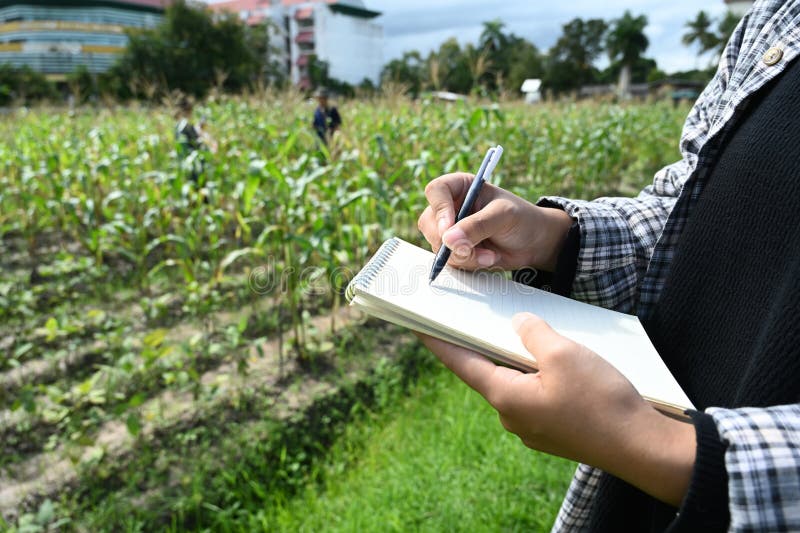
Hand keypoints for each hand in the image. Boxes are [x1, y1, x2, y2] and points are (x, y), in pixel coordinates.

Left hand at [417, 312, 695, 506]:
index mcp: (505, 397)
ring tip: (526, 331)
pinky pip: (536, 395)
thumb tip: (520, 324)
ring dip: (518, 358)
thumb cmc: (600, 400)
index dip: (438, 342)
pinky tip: (556, 360)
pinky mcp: (554, 430)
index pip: (460, 363)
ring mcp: (533, 427)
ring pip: (516, 382)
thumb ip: (533, 333)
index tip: (418, 324)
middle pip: (488, 370)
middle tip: (478, 316)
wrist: (641, 448)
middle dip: (485, 344)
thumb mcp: (563, 353)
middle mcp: (511, 416)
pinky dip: (538, 374)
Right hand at [418, 173, 573, 270]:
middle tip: (471, 249)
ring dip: (465, 256)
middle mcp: (451, 208)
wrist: (534, 243)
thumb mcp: (504, 216)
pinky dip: (469, 264)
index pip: (436, 191)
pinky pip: (450, 261)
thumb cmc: (522, 219)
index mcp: (460, 188)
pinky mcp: (455, 250)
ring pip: (440, 247)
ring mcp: (451, 231)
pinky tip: (489, 258)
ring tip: (491, 254)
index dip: (439, 209)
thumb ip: (477, 226)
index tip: (449, 228)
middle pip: (430, 223)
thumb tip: (449, 239)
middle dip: (451, 242)